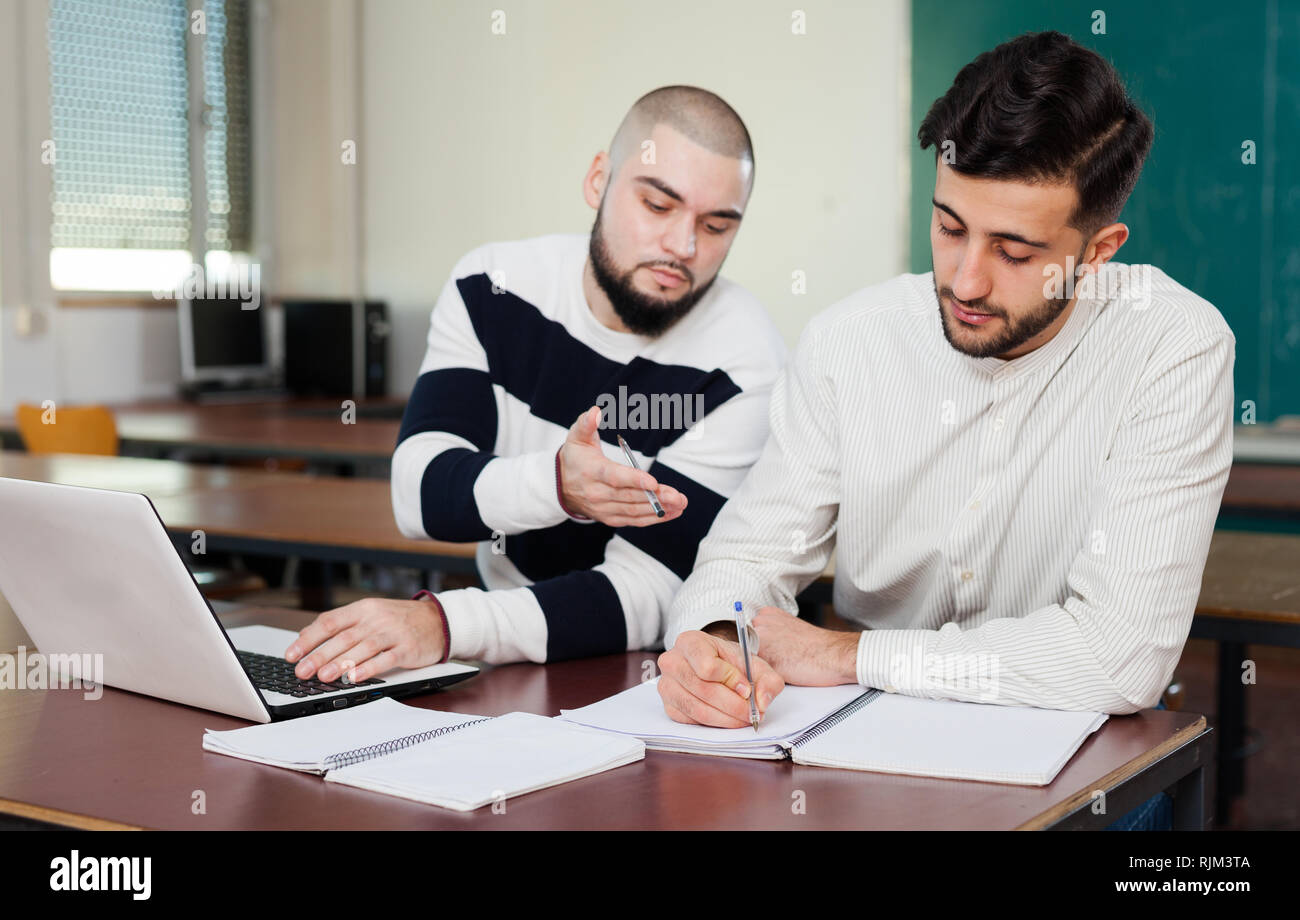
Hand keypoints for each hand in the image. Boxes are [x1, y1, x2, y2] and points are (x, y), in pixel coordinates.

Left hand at [284, 597, 445, 683]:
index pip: (329, 622)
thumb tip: (307, 637)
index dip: (308, 639)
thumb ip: (342, 624)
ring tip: (323, 676)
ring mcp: (393, 633)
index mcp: (363, 609)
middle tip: (302, 671)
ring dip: (340, 663)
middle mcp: (376, 619)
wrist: (438, 620)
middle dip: (318, 655)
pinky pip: (385, 658)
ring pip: (362, 647)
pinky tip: (354, 677)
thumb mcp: (370, 614)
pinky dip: (368, 668)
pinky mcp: (407, 648)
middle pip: (342, 637)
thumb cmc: (399, 620)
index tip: (292, 655)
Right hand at [558, 406, 686, 526]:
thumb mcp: (577, 437)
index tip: (653, 482)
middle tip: (677, 495)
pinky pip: (634, 520)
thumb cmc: (576, 457)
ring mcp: (604, 508)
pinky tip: (671, 512)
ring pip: (634, 510)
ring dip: (660, 509)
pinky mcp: (610, 518)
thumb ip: (586, 424)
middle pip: (630, 496)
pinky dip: (654, 518)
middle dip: (656, 496)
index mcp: (592, 471)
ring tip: (680, 503)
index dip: (634, 480)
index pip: (615, 477)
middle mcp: (597, 493)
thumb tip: (595, 412)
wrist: (560, 486)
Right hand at [656, 628, 784, 727]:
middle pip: (703, 690)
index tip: (747, 689)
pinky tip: (729, 718)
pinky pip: (693, 720)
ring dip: (726, 718)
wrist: (716, 666)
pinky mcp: (670, 706)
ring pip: (698, 709)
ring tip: (744, 717)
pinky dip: (715, 724)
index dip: (731, 681)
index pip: (707, 666)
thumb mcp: (755, 663)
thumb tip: (762, 702)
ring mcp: (667, 686)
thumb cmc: (732, 663)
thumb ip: (767, 680)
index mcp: (690, 642)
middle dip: (733, 705)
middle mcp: (672, 662)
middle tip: (752, 712)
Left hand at [751, 606, 858, 685]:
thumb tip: (761, 645)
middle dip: (758, 656)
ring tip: (785, 665)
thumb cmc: (817, 647)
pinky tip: (784, 672)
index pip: (749, 635)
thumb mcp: (791, 629)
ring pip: (750, 660)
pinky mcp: (765, 658)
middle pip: (746, 647)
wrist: (833, 654)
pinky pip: (757, 672)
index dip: (762, 648)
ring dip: (761, 666)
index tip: (776, 653)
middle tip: (782, 660)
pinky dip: (766, 676)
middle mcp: (760, 622)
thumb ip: (772, 633)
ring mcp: (760, 639)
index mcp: (767, 613)